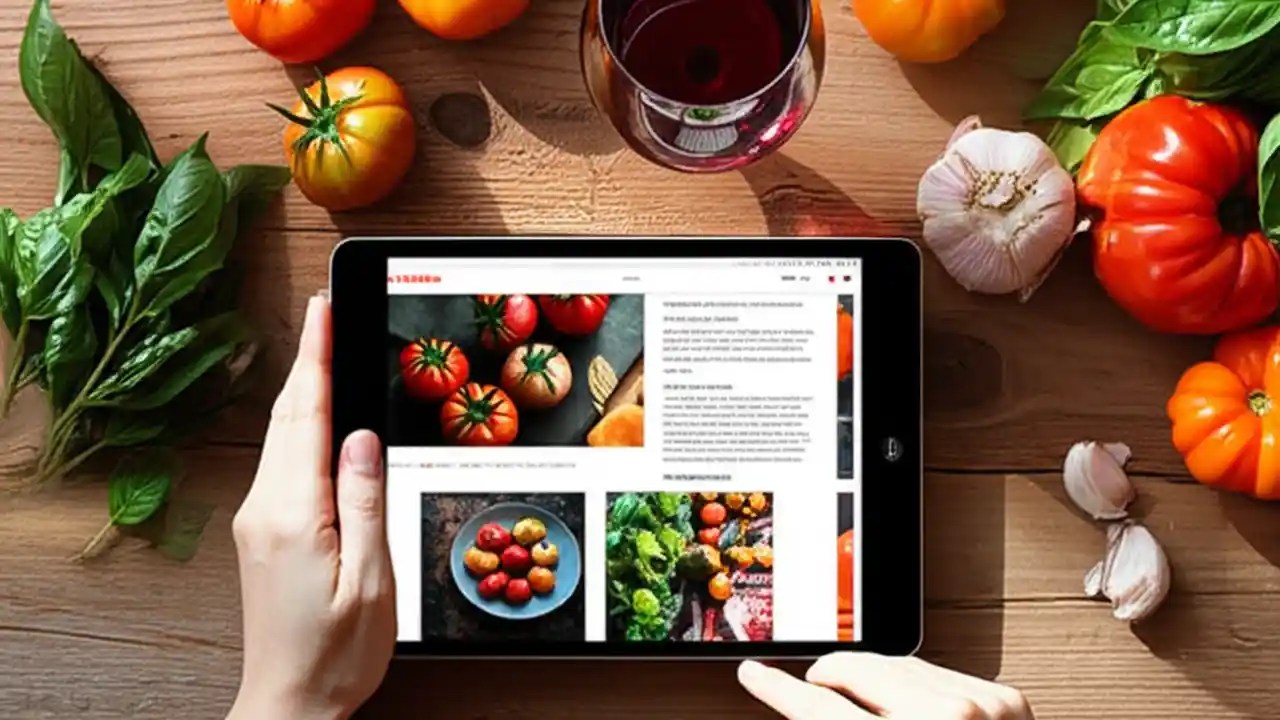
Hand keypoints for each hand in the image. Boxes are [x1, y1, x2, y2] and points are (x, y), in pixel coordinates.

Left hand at [228, 294, 395, 719]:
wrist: (287, 703)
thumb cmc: (334, 653)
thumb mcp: (370, 579)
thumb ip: (366, 502)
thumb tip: (364, 438)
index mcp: (294, 513)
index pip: (308, 415)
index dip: (317, 357)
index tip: (324, 309)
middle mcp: (265, 508)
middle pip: (288, 416)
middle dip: (308, 358)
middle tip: (325, 309)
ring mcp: (258, 518)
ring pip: (281, 435)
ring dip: (304, 387)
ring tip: (324, 348)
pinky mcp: (262, 531)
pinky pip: (282, 461)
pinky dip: (300, 423)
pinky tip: (317, 416)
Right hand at [738, 654, 1032, 718]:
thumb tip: (808, 712)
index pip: (819, 708)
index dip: (778, 690)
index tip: (757, 674)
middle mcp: (948, 718)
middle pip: (855, 671)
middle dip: (824, 677)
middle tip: (803, 688)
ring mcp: (983, 704)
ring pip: (894, 663)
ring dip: (866, 677)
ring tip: (851, 697)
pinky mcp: (1005, 699)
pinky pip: (936, 672)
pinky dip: (911, 684)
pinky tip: (901, 702)